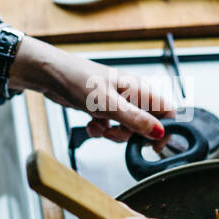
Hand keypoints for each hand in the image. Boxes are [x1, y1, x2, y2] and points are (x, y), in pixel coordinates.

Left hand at [10, 37, 175, 142]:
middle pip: (146, 123)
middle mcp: (131, 94)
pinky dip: (102, 130)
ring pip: (128, 127)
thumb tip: (159, 132)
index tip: (151, 143)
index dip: (164, 129)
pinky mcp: (104, 107)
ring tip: (100, 129)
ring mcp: (117, 101)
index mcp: (139, 89)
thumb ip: (136, 120)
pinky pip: (112, 125)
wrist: (51, 75)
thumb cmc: (78, 80)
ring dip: (114, 134)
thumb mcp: (109, 105)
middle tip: (115, 134)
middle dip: (131, 135)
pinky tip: (92, 125)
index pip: (167, 111)